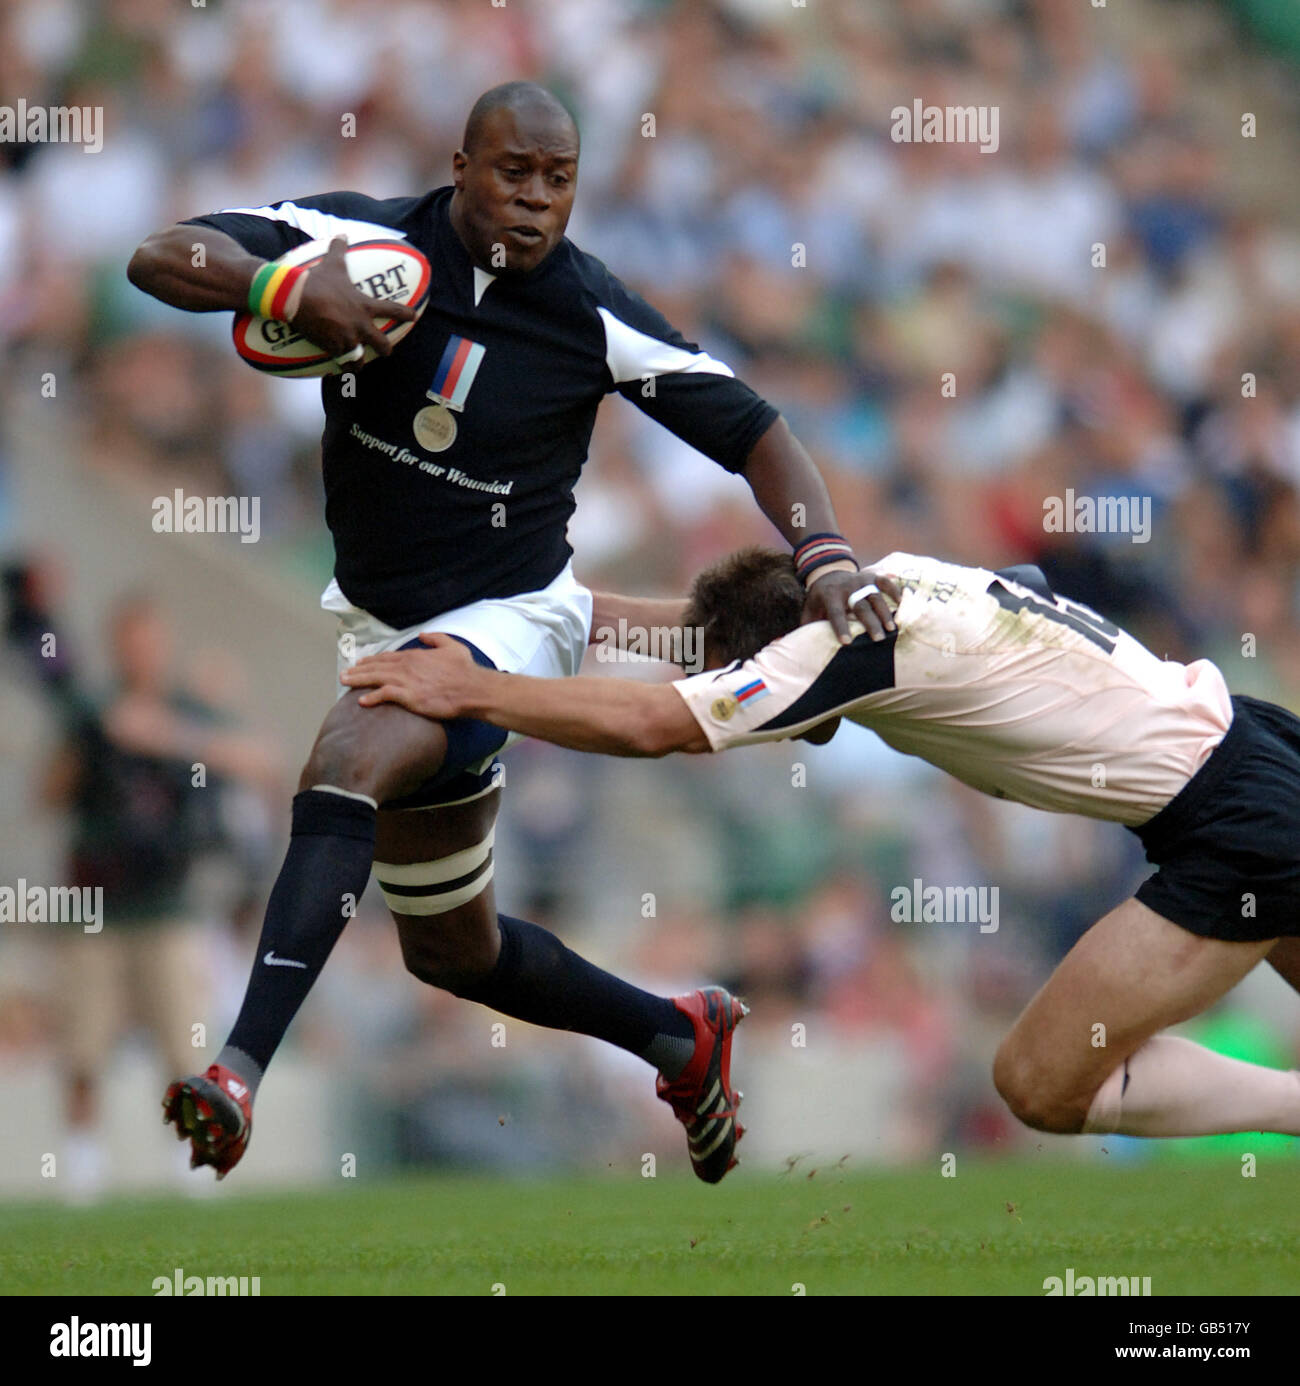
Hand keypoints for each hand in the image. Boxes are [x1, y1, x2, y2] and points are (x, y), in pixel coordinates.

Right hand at [290, 236, 416, 359]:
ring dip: (359, 364)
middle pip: (382, 344)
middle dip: (385, 350)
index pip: (392, 310)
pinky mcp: (333, 348)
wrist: (296, 297)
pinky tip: (336, 371)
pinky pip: (340, 363)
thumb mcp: (331, 263)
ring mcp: (348, 339)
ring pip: (360, 359)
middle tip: (385, 352)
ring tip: (356, 366)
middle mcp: (360, 326)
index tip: (414, 317)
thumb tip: (342, 233)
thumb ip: (338, 249)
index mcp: (364, 306)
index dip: (405, 314)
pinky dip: (339, 367)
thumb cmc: (316, 280)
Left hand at [340, 632, 479, 716]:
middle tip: (345, 673)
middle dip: (359, 669)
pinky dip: (372, 697)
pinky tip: (362, 701)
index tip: (362, 663)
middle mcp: (407, 666)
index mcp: (416, 655)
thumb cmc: (464, 670)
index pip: (388, 657)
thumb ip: (436, 638)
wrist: (471, 688)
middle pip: (377, 667)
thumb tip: (424, 634)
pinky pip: (385, 695)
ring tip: (345, 682)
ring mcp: (406, 681)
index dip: (373, 660)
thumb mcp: (453, 646)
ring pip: (376, 678)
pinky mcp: (409, 697)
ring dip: (358, 680)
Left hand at [802, 567, 900, 643]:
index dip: (840, 627)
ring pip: (875, 596)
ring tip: (892, 628)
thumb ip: (807, 626)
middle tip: (878, 639)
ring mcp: (861, 580)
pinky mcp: (872, 577)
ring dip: (884, 612)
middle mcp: (847, 587)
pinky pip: (885, 582)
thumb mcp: (810, 610)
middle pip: (860, 606)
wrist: (828, 573)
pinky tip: (902, 603)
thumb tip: (802, 647)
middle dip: (870, 623)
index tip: (847, 642)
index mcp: (830, 596)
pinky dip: (894, 591)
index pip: (835, 613)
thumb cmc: (820, 600)